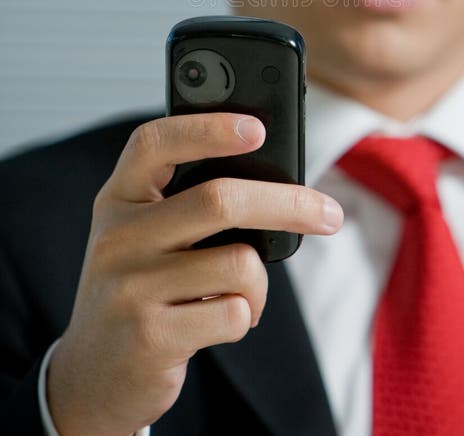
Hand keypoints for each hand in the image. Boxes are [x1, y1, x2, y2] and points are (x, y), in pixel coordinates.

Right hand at [46, 113, 342, 435]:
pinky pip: (234, 313)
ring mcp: (129, 287)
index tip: (257, 128)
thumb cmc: (140, 289)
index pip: (155, 143)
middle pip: (219, 200)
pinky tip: (217, 323)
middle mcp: (117, 237)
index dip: (207, 128)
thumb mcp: (144, 236)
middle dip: (287, 204)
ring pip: (239, 263)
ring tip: (238, 296)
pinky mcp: (150, 336)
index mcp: (119, 198)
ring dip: (258, 284)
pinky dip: (245, 317)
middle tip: (329, 214)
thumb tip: (275, 184)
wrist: (94, 376)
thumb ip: (187, 203)